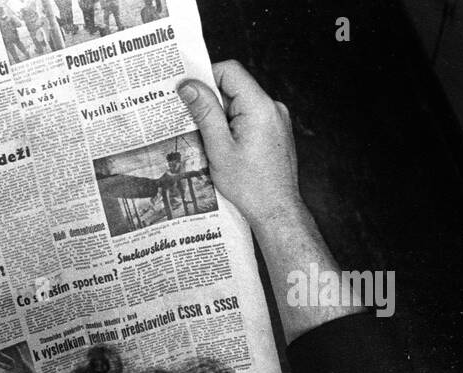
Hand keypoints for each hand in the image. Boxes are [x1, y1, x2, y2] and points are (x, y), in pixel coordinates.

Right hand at [176, 61, 304, 232]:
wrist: (276, 210)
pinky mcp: (276, 131)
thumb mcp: (219, 148)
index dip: (205, 77)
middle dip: (210, 102)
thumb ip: (205, 113)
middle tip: (191, 122)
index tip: (186, 93)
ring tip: (208, 142)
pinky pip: (250, 117)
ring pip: (240, 104)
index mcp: (259, 106)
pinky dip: (233, 126)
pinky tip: (223, 148)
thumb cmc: (250, 186)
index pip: (230, 71)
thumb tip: (189, 86)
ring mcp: (277, 119)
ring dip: (220, 117)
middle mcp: (272, 107)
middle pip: (234, 87)